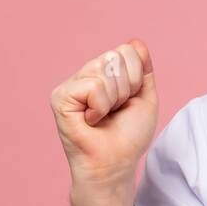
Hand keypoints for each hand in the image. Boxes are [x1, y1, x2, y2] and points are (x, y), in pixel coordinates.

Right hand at [49, 39, 157, 205]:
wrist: (115, 163)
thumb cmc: (128, 136)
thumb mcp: (145, 97)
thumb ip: (143, 69)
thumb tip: (136, 42)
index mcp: (104, 73)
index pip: (128, 51)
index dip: (137, 78)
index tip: (128, 101)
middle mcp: (85, 75)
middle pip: (117, 56)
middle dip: (127, 88)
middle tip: (115, 111)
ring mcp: (71, 85)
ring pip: (105, 70)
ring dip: (114, 98)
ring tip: (104, 116)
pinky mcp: (61, 97)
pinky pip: (93, 86)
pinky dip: (100, 106)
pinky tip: (91, 120)